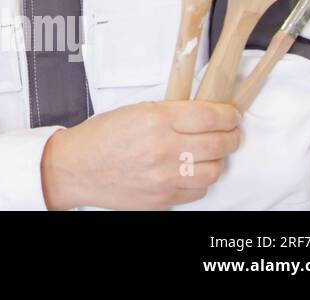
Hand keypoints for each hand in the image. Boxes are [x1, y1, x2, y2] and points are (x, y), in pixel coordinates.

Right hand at [40, 100, 240, 209]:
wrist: (76, 168)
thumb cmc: (102, 137)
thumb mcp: (134, 111)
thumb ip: (170, 113)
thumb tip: (205, 116)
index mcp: (155, 119)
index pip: (210, 116)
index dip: (229, 115)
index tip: (232, 115)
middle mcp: (164, 148)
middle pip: (219, 143)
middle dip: (232, 136)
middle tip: (231, 133)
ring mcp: (165, 177)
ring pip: (214, 170)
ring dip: (217, 160)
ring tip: (209, 154)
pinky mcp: (164, 198)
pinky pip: (198, 191)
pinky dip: (199, 180)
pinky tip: (190, 171)